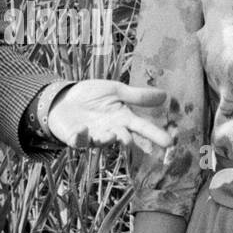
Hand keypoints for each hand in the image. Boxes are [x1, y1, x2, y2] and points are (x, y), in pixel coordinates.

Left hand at [47, 81, 171, 150]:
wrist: (64, 98)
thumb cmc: (91, 95)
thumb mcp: (115, 90)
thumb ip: (137, 96)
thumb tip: (165, 95)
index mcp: (122, 118)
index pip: (142, 127)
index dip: (154, 134)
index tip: (169, 142)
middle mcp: (111, 130)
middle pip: (125, 138)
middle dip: (131, 141)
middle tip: (132, 140)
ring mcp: (94, 136)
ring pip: (103, 142)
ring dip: (107, 139)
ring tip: (112, 135)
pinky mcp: (76, 139)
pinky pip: (80, 141)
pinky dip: (82, 136)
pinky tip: (83, 128)